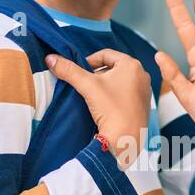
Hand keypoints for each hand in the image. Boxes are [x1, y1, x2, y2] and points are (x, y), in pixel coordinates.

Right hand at [45, 49, 150, 169]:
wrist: (125, 140)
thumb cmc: (111, 110)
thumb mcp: (87, 86)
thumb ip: (68, 70)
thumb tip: (50, 59)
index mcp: (132, 65)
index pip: (105, 54)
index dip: (89, 60)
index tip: (80, 72)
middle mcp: (142, 75)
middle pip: (113, 67)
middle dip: (97, 74)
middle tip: (85, 85)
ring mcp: (144, 90)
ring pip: (119, 80)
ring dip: (105, 84)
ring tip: (94, 96)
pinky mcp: (143, 104)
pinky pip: (126, 93)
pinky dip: (115, 95)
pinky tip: (105, 106)